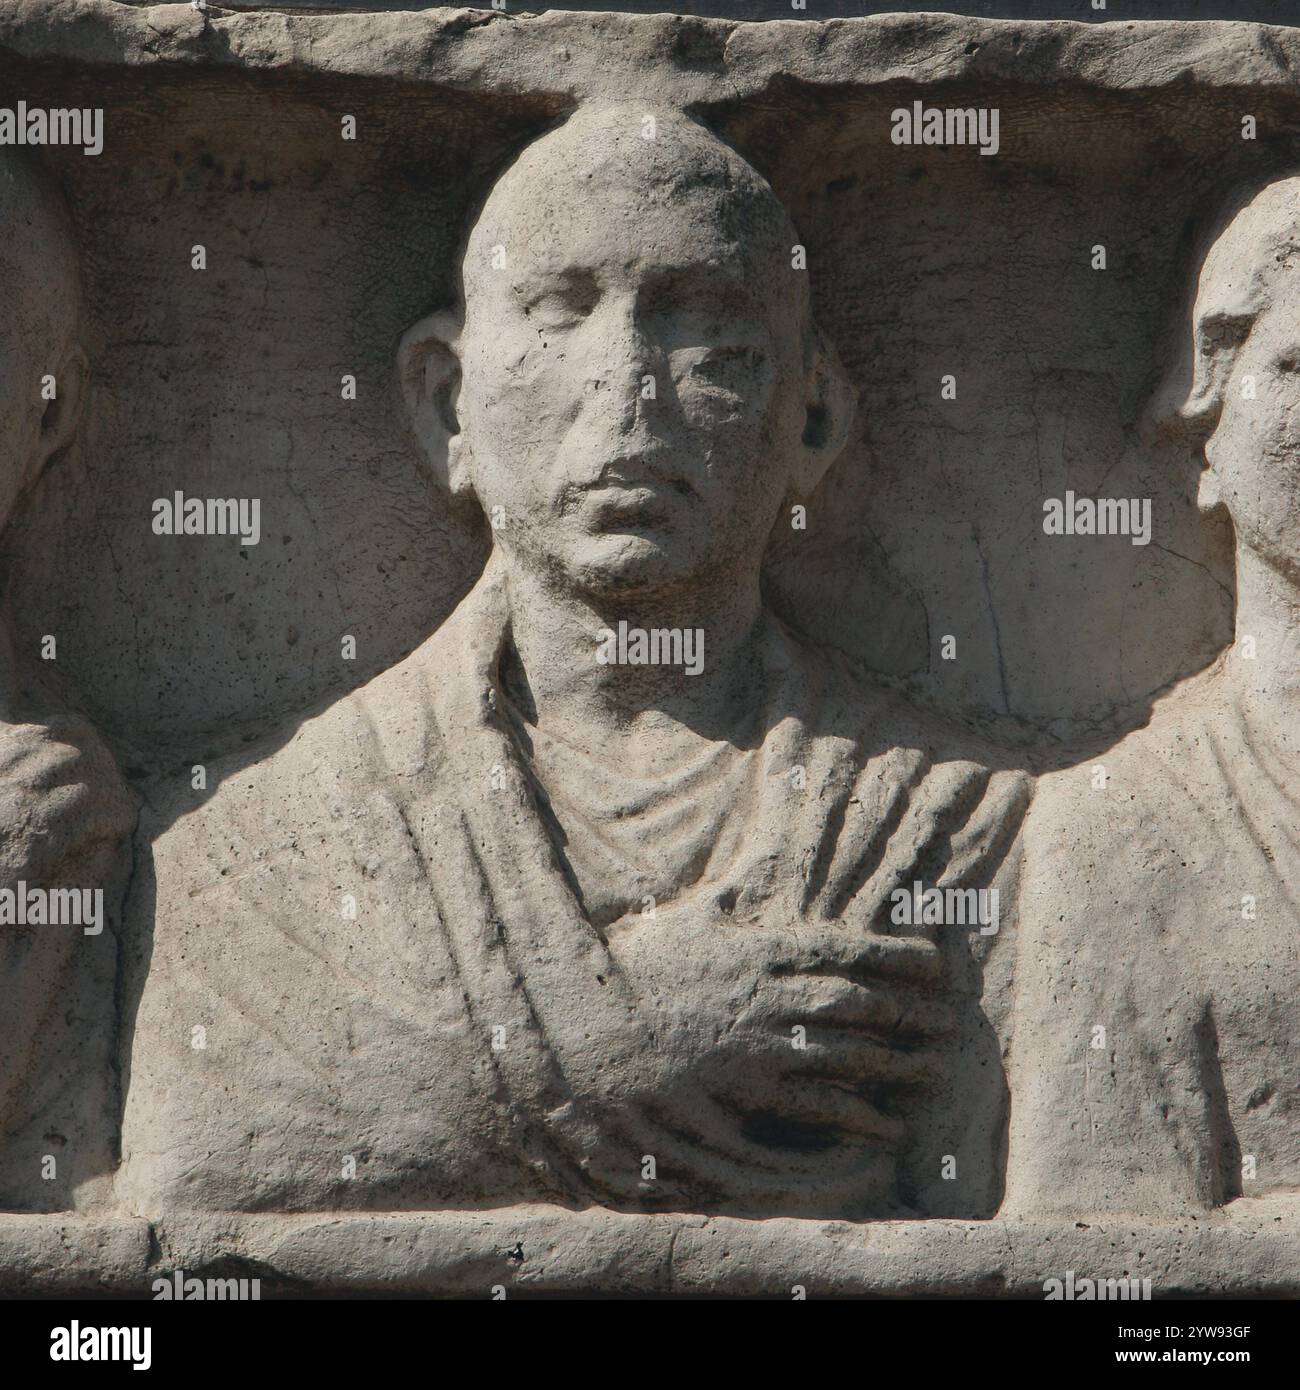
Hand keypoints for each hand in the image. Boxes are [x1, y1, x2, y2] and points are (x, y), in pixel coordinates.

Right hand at [594, 909, 953, 1214]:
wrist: (602, 1031)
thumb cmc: (642, 970)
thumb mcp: (691, 919)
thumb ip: (731, 898)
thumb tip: (749, 868)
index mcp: (765, 947)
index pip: (850, 946)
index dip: (899, 955)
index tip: (933, 963)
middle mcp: (776, 993)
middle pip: (865, 1000)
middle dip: (913, 1010)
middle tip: (948, 1019)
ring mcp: (768, 1043)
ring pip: (855, 1052)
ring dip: (902, 1062)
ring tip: (933, 1068)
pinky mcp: (755, 1089)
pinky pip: (823, 1103)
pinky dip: (861, 1114)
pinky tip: (885, 1124)